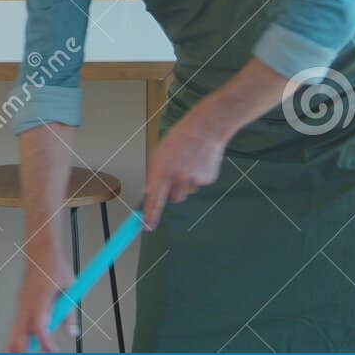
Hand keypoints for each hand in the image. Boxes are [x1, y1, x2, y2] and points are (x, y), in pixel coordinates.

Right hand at [5, 248, 73, 351]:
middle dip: (21, 351)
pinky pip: (16, 324)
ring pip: (14, 330)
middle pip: (18, 333)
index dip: (46, 343)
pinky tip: (16, 350)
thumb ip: (69, 312)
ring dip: (15, 347)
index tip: (54, 354)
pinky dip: (16, 338)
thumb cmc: (55, 266)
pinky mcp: (21, 304)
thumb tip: (73, 333)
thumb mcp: (69, 287)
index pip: (40, 326)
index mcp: (40, 298)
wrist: (40, 249)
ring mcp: (21, 303)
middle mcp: (27, 303)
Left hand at [142, 109, 227, 228]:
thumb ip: (154, 174)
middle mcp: (177, 179)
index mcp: (162, 171)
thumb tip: (149, 193)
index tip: (146, 227)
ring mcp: (194, 180)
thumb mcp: (159, 153)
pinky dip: (196, 177)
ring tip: (187, 163)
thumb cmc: (179, 138)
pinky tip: (197, 162)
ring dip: (184, 184)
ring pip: (186, 192)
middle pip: (172, 199)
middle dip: (170, 192)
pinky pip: (198, 185)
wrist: (206, 128)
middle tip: (174, 175)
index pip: (154, 201)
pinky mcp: (207, 179)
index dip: (150, 216)